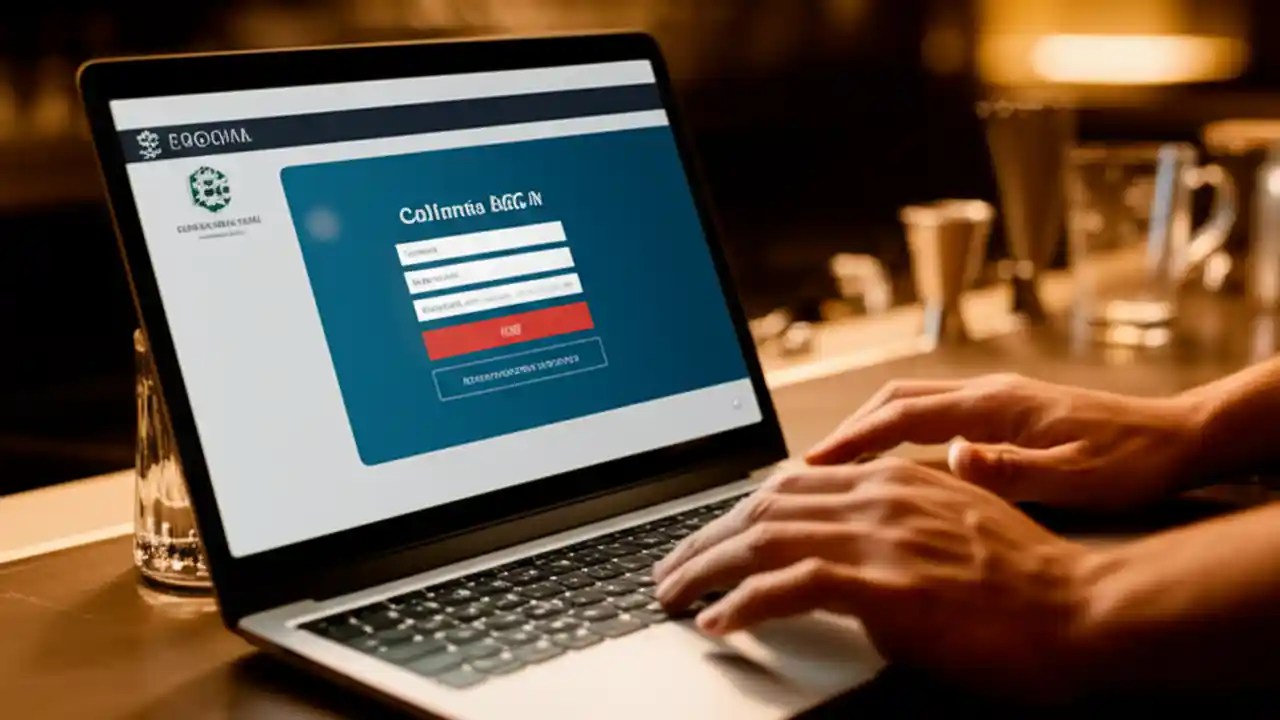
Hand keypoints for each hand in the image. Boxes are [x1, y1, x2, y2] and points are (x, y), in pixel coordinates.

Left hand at [652, 460, 1097, 697]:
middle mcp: (876, 494)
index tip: (706, 540)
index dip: (735, 514)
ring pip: (762, 539)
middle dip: (704, 541)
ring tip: (672, 596)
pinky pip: (787, 586)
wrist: (1082, 610)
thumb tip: (842, 556)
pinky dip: (743, 603)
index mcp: (891, 477)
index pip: (787, 485)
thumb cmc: (1024, 583)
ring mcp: (877, 535)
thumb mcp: (951, 530)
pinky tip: (717, 621)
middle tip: (669, 571)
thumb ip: (891, 530)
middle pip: (761, 506)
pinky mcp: (881, 582)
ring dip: (705, 570)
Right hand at [805, 373, 1209, 510]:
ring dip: (870, 428)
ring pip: (912, 401)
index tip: (812, 465)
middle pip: (896, 398)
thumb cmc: (1132, 462)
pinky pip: (934, 413)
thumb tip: (952, 458)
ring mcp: (995, 398)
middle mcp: (987, 393)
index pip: (903, 417)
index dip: (851, 440)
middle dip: (848, 429)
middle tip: (812, 466)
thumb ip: (1010, 469)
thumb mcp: (1077, 477)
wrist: (1179, 438)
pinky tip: (896, 467)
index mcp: (995, 406)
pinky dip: (899, 434)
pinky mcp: (1004, 410)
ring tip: (840, 467)